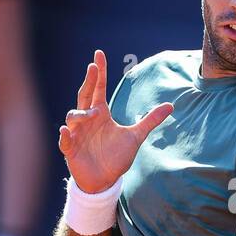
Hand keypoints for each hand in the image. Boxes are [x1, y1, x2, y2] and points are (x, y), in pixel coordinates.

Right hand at [58, 50, 172, 192]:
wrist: (105, 180)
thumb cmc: (116, 157)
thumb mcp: (136, 136)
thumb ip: (150, 120)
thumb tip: (171, 105)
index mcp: (100, 114)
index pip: (98, 89)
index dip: (99, 73)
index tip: (98, 55)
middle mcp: (87, 120)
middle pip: (84, 96)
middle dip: (88, 81)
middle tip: (92, 67)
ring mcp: (77, 134)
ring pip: (72, 116)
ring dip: (81, 112)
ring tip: (95, 113)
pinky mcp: (71, 149)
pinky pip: (65, 139)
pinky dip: (65, 135)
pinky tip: (67, 131)